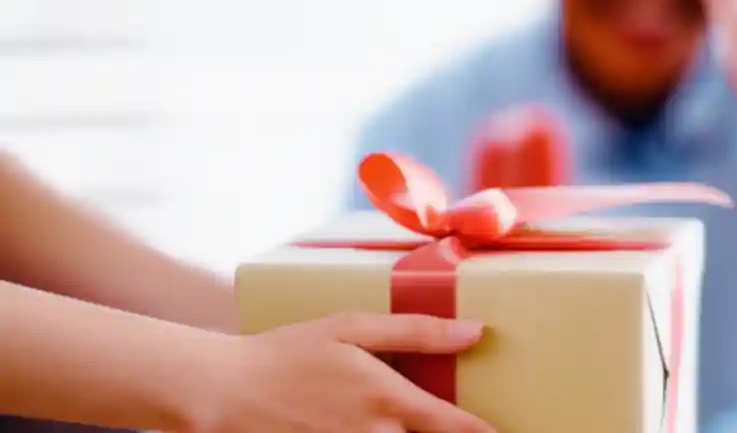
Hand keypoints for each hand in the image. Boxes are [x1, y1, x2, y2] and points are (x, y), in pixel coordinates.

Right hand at [196, 313, 493, 432]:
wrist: (221, 393)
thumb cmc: (288, 353)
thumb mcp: (352, 327)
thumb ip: (418, 331)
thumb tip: (475, 330)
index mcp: (388, 400)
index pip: (454, 427)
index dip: (482, 431)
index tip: (501, 429)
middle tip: (456, 423)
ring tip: (404, 422)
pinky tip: (374, 429)